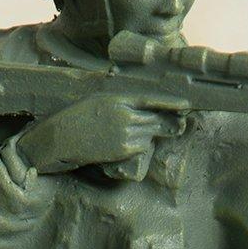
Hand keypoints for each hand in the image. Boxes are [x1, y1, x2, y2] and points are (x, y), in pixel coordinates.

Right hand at [16, 95, 185, 176]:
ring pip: (149, 134)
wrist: (61, 138)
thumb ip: (121, 101)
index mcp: (118, 98)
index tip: (186, 105)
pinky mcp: (123, 150)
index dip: (171, 103)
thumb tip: (143, 106)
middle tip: (175, 123)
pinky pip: (141, 146)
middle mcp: (125, 114)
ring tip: (128, 133)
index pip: (152, 99)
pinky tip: (123, 144)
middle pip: (155, 118)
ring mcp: (125, 133)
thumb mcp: (99, 99)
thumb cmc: (77, 117)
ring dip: (147, 134)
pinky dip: (138, 146)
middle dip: (165, 121)